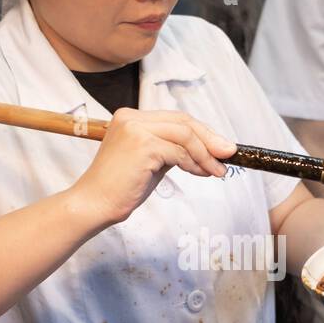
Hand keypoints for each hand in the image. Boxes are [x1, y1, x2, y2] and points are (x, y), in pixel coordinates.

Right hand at [74, 108, 235, 224]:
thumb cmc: (121, 188)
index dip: (202, 131)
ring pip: (184, 135)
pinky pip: (179, 152)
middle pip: (183, 121)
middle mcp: (131, 117)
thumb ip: (172, 150)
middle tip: (229, 154)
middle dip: (210, 138)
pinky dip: (195, 163)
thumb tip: (206, 150)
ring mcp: (135, 129)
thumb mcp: (151, 162)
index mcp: (131, 117)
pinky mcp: (142, 145)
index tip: (219, 146)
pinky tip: (202, 174)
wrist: (95, 205)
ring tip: (218, 170)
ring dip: (206, 154)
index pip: (175, 119)